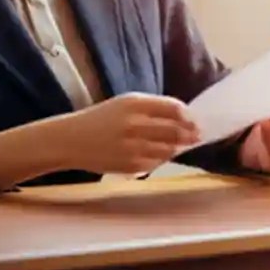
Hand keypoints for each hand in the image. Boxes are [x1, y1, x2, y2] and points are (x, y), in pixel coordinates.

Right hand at [58, 92, 200, 175]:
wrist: (70, 140)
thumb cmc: (102, 119)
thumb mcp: (126, 103)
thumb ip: (154, 108)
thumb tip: (184, 117)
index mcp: (134, 104)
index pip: (174, 109)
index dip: (189, 116)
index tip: (195, 120)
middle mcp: (135, 124)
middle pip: (175, 130)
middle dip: (190, 134)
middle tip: (198, 135)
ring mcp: (133, 147)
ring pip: (169, 149)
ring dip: (178, 147)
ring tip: (181, 144)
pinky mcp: (130, 165)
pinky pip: (157, 163)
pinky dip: (163, 159)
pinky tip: (162, 154)